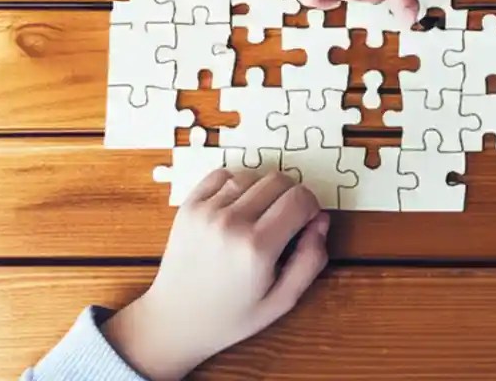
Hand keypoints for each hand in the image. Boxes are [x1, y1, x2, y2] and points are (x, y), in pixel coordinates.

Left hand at [102, 170, 329, 379]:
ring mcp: (206, 211)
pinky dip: (237, 184)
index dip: (311, 207)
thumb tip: (321, 220)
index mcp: (257, 248)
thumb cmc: (230, 316)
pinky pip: (222, 175)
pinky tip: (237, 207)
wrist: (174, 320)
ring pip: (252, 175)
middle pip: (279, 180)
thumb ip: (310, 260)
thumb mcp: (282, 301)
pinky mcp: (188, 206)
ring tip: (259, 217)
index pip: (300, 199)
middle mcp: (231, 223)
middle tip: (285, 221)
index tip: (305, 223)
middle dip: (291, 196)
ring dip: (264, 190)